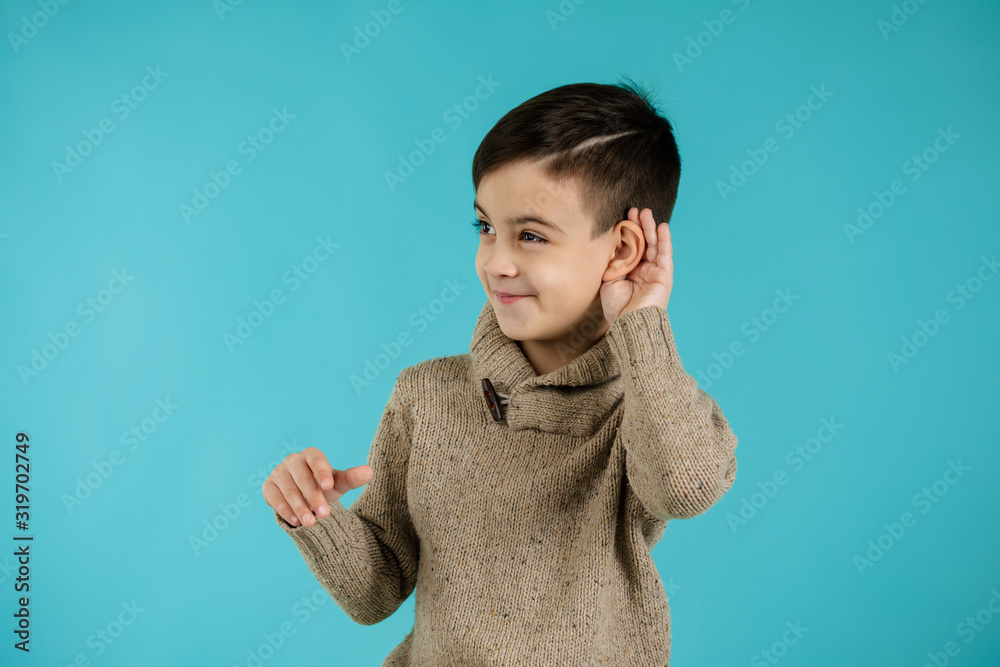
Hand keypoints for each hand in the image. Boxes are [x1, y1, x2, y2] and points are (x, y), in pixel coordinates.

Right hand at [262, 446, 373, 526]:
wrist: (305, 497)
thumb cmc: (324, 486)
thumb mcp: (339, 483)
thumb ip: (352, 478)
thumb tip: (370, 472)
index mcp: (311, 455)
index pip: (316, 459)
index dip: (322, 471)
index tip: (329, 486)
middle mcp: (292, 460)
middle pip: (302, 478)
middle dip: (314, 497)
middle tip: (325, 514)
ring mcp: (278, 473)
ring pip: (289, 490)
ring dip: (300, 507)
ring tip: (311, 522)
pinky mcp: (268, 487)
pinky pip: (275, 498)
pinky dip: (285, 510)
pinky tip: (295, 521)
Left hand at [599, 207, 673, 322]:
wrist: (629, 325)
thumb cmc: (616, 308)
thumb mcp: (609, 280)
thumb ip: (612, 263)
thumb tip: (612, 243)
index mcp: (629, 272)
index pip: (629, 248)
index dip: (626, 233)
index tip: (619, 218)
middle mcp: (643, 270)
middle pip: (642, 243)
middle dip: (638, 226)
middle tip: (633, 210)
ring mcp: (655, 272)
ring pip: (653, 245)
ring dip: (650, 228)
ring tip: (645, 212)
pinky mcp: (664, 276)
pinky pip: (665, 254)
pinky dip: (664, 240)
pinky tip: (662, 227)